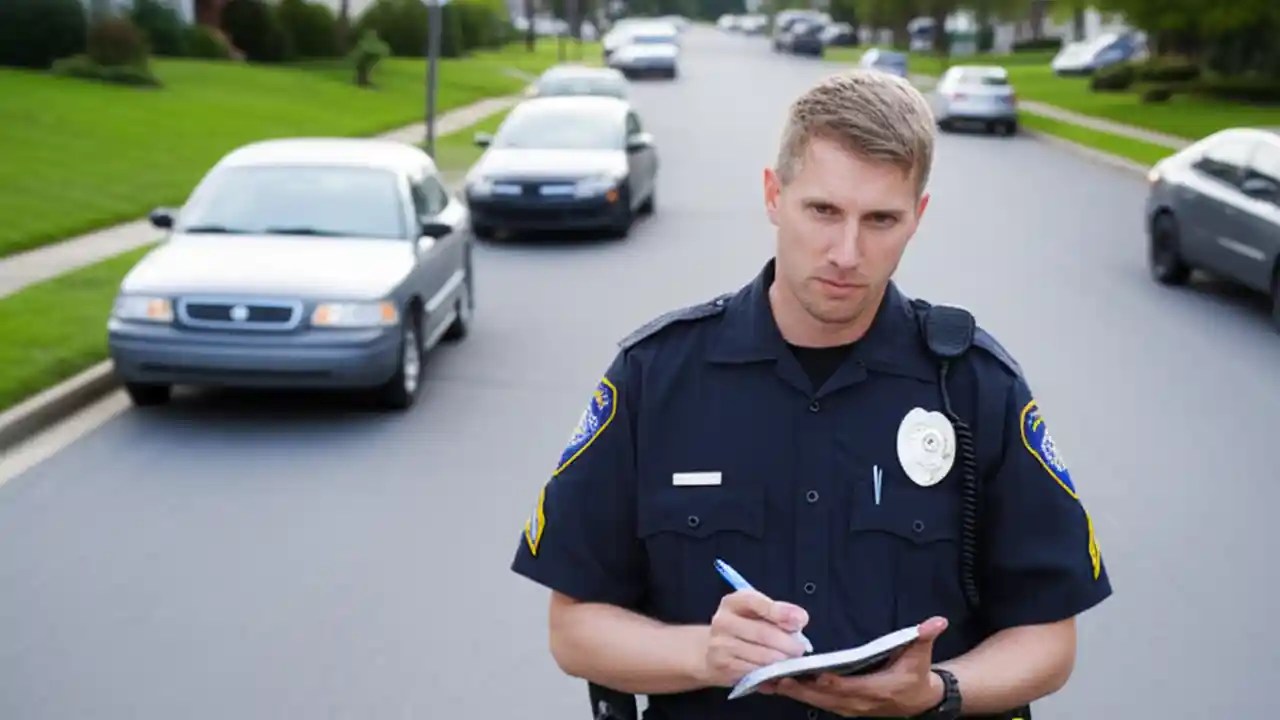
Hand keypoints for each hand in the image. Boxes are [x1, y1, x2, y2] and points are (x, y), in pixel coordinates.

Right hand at [698, 589, 809, 687]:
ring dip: (782, 661)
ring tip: (790, 661)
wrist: (711, 651)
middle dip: (788, 643)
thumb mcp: (756, 612)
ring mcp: (721, 646)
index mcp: (734, 602)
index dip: (780, 611)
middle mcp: (723, 621)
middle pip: (763, 633)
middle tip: (800, 649)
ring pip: (762, 657)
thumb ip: (778, 612)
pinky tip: (777, 672)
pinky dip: (771, 674)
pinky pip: (755, 672)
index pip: (756, 602)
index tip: (801, 620)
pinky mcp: (724, 667)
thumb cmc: (742, 628)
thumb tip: (800, 619)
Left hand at [773, 616, 948, 716]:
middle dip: (802, 688)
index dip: (832, 682)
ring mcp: (850, 708)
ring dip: (795, 692)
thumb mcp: (921, 654)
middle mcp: (861, 703)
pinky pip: (817, 702)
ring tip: (770, 679)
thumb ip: (924, 636)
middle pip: (827, 697)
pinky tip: (779, 684)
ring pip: (818, 702)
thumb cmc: (917, 673)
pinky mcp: (842, 707)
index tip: (814, 673)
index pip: (851, 687)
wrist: (919, 700)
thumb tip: (936, 621)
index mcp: (879, 690)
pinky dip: (799, 694)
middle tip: (778, 675)